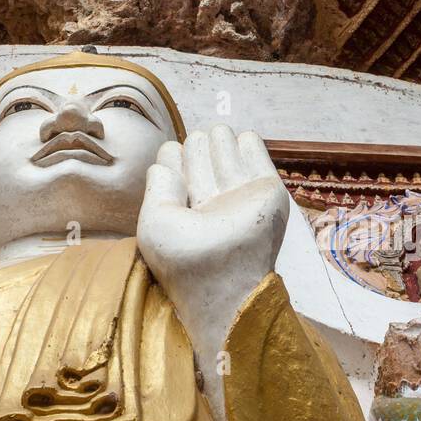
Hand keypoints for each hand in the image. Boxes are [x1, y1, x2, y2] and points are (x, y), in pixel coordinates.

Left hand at [137, 126, 289, 304]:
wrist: (227, 283)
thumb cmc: (185, 262)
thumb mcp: (155, 222)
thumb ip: (158, 185)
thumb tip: (170, 157)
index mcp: (182, 203)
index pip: (172, 155)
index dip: (170, 160)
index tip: (173, 181)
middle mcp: (209, 193)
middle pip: (197, 142)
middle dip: (194, 150)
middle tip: (199, 183)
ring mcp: (237, 189)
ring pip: (223, 137)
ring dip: (217, 141)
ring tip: (218, 172)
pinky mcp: (266, 187)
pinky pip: (252, 143)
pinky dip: (244, 141)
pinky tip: (239, 152)